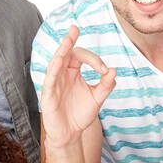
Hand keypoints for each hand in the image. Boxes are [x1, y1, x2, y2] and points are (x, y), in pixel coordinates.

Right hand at [40, 25, 115, 147]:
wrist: (71, 134)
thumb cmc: (80, 115)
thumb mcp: (97, 98)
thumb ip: (105, 85)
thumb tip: (114, 70)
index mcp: (73, 72)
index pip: (80, 56)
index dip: (94, 60)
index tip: (104, 71)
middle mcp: (62, 74)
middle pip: (65, 53)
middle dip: (70, 40)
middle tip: (74, 28)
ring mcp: (54, 83)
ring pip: (55, 62)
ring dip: (61, 50)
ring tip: (67, 39)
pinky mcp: (48, 94)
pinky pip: (50, 79)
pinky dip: (54, 69)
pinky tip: (59, 59)